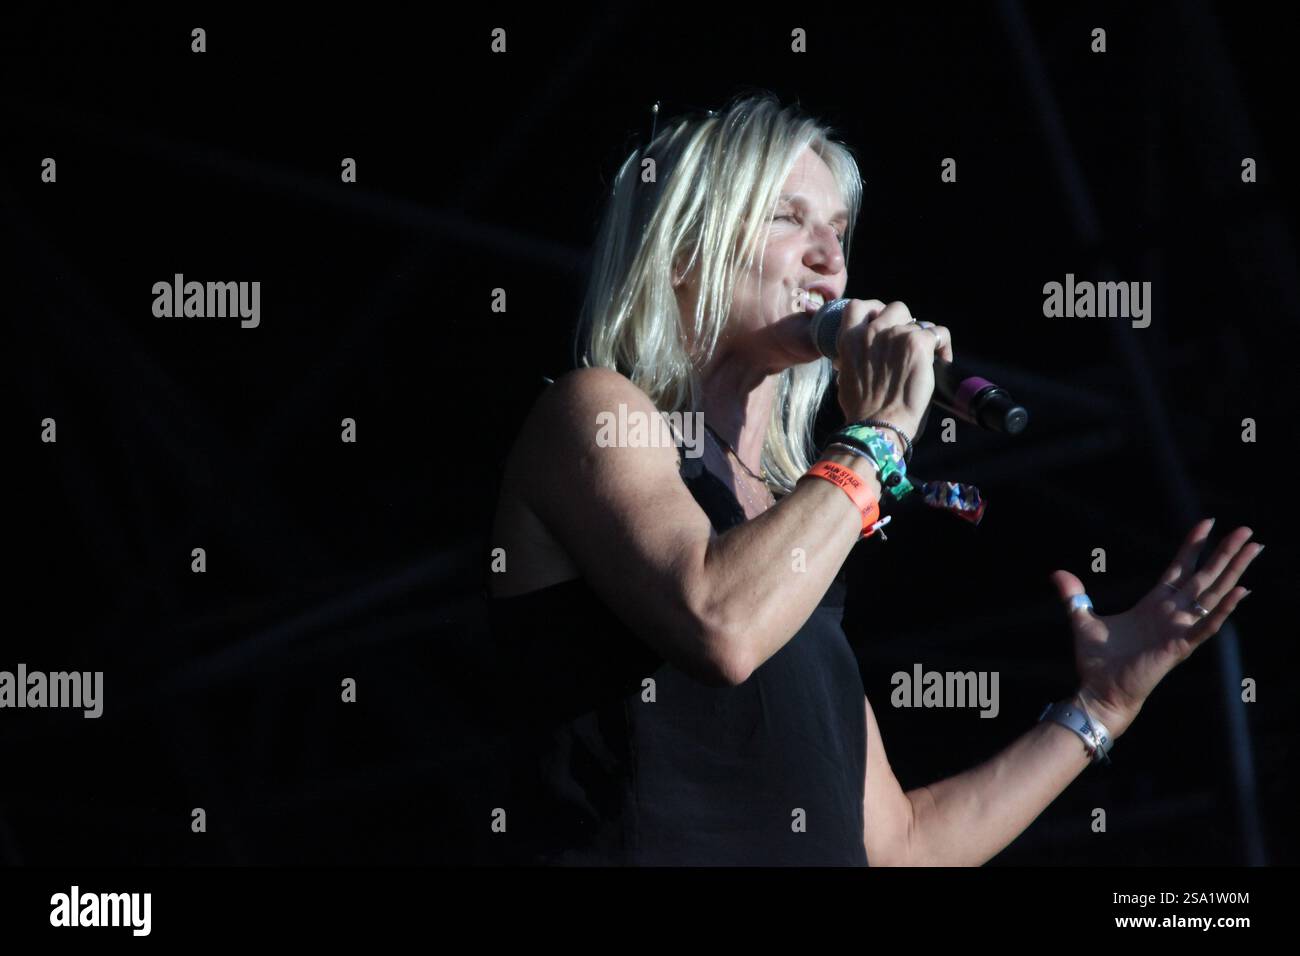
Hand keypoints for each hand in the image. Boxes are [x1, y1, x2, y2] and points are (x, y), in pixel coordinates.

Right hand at [835, 301, 952, 442]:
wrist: (877, 425)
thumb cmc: (862, 412)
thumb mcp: (845, 378)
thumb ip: (851, 361)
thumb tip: (857, 361)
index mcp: (850, 339)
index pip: (858, 307)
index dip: (873, 311)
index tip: (880, 323)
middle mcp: (872, 331)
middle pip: (895, 308)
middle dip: (903, 323)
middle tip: (906, 345)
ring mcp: (896, 335)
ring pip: (919, 321)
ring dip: (922, 337)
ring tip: (925, 358)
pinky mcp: (918, 344)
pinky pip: (939, 333)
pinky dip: (943, 347)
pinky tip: (941, 362)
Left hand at [1048, 519, 1263, 736]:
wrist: (1099, 691)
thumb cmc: (1097, 661)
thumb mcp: (1083, 619)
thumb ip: (1074, 595)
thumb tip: (1057, 573)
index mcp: (1153, 605)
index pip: (1180, 569)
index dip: (1193, 546)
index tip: (1207, 523)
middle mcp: (1172, 614)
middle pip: (1204, 576)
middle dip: (1224, 553)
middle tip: (1246, 530)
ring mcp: (1179, 628)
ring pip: (1213, 594)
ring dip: (1234, 572)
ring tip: (1253, 549)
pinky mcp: (1179, 646)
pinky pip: (1207, 625)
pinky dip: (1223, 609)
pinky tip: (1240, 592)